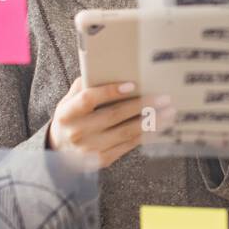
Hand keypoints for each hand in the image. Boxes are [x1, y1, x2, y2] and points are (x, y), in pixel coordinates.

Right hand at [46, 78, 174, 167]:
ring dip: (150, 122)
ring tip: (168, 113)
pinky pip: (128, 146)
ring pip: (125, 133)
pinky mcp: (102, 160)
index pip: (88, 99)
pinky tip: (159, 127)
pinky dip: (145, 136)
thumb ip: (84, 85)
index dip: (109, 91)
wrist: (59, 150)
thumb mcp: (68, 100)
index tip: (132, 85)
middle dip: (141, 105)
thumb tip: (109, 68)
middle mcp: (77, 132)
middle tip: (163, 98)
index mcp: (67, 113)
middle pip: (113, 116)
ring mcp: (90, 149)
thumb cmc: (70, 118)